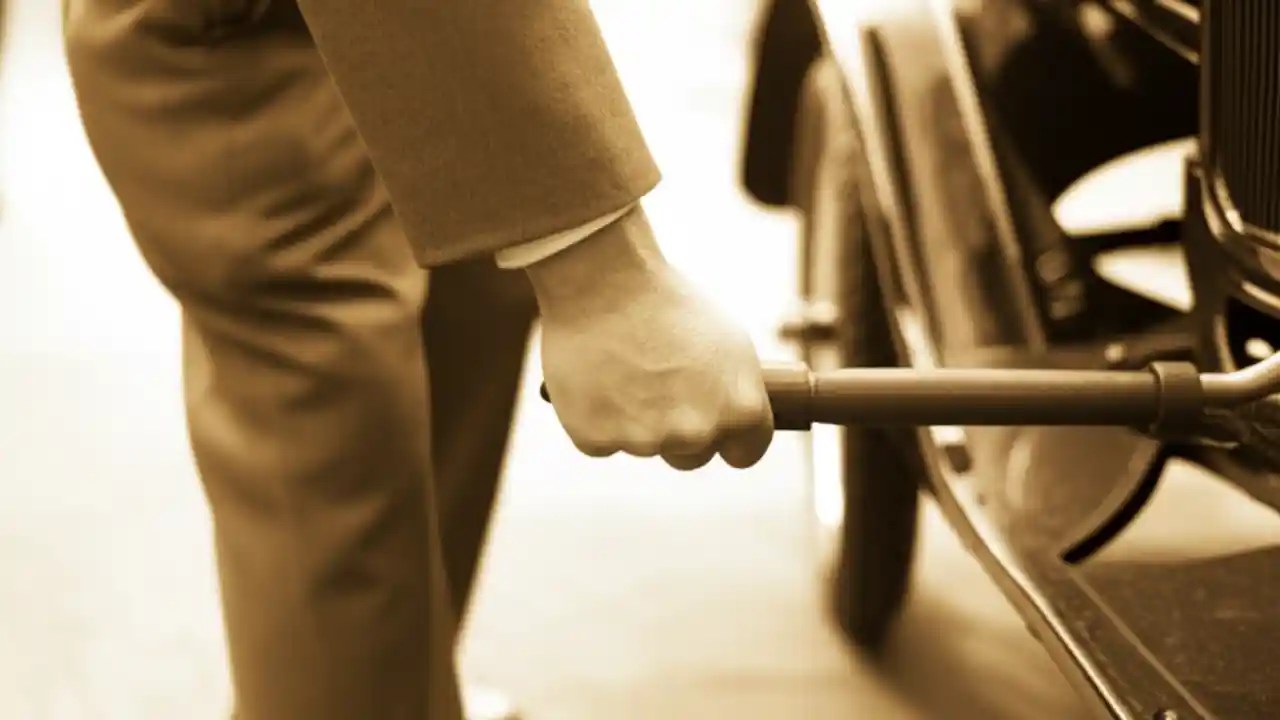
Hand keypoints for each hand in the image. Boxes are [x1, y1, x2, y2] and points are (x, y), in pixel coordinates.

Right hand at [524, 206, 773, 469]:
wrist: (602, 281)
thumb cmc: (666, 301)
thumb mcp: (726, 341)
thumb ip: (733, 390)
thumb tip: (733, 418)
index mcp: (740, 410)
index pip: (745, 453)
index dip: (731, 439)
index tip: (716, 426)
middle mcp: (696, 433)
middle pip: (691, 456)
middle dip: (678, 431)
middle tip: (658, 386)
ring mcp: (644, 441)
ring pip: (644, 446)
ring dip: (635, 421)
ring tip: (622, 368)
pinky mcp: (595, 440)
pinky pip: (602, 441)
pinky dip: (596, 418)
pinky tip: (594, 379)